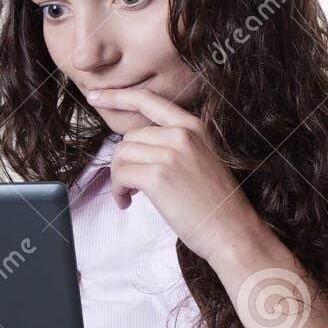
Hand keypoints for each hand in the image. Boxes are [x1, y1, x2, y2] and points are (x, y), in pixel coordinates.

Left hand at [86, 86, 267, 265]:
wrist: (232, 231)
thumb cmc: (214, 204)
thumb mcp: (200, 159)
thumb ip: (172, 144)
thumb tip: (134, 146)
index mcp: (193, 127)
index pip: (148, 100)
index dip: (116, 96)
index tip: (95, 96)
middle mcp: (181, 135)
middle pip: (129, 137)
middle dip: (123, 161)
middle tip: (130, 184)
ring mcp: (169, 153)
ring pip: (120, 155)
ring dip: (118, 178)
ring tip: (129, 195)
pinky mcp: (157, 176)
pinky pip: (119, 174)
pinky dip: (117, 190)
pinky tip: (127, 202)